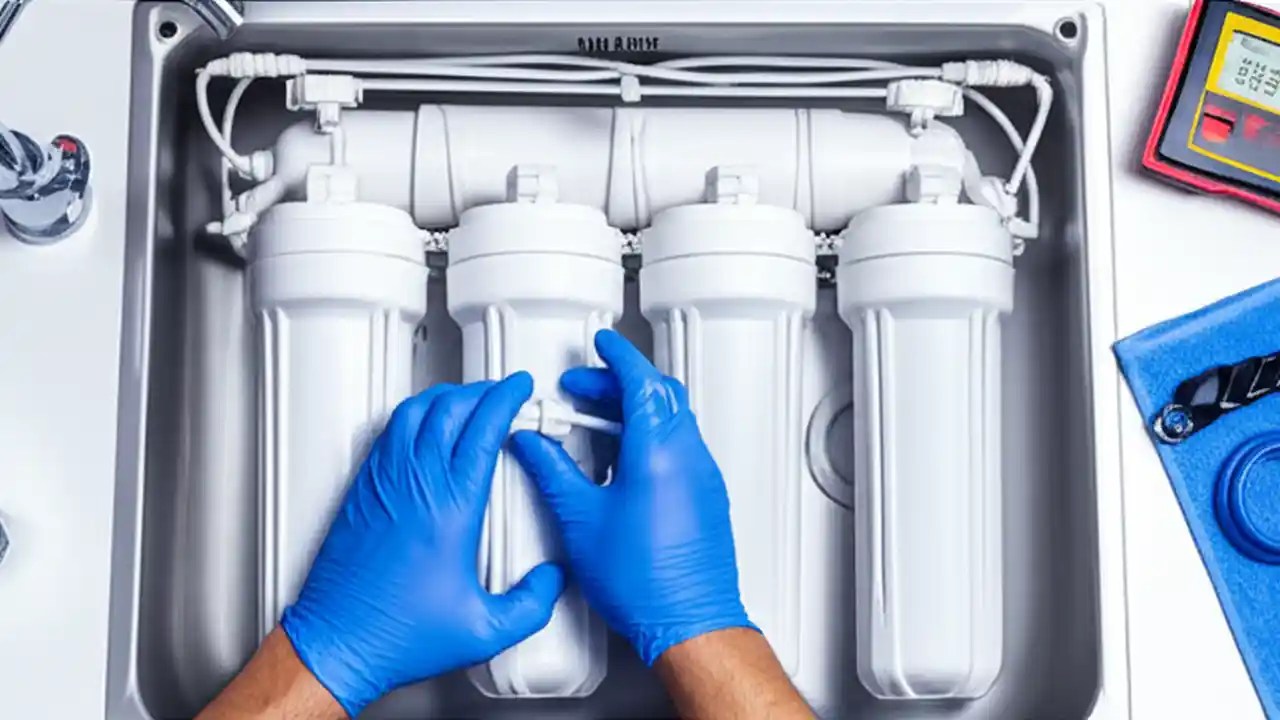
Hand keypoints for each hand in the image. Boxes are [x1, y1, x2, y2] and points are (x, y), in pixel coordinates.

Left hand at [280, 374, 564, 716]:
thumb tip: (552, 580)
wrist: (338, 643)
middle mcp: (416, 484)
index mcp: (451, 506)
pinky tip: (424, 424)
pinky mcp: (364, 491)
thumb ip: (531, 605)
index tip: (520, 389)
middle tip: (503, 394)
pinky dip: (414, 415)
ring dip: (447, 397)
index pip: (483, 427)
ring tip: (468, 400)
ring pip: (416, 412)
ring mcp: (385, 482)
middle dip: (483, 391)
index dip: (506, 398)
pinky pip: (390, 433)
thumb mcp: (484, 631)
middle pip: (451, 407)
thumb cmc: (397, 634)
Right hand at [510, 329, 754, 665]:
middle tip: (584, 388)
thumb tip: (533, 446)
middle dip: (619, 383)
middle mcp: (688, 456)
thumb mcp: (579, 518)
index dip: (618, 355)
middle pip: (659, 394)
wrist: (688, 621)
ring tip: (594, 424)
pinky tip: (618, 461)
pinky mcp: (706, 497)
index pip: (642, 379)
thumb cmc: (644, 581)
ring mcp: (702, 476)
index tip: (603, 343)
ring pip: (671, 420)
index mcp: (658, 450)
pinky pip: (678, 447)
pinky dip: (649, 437)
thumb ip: (552, 472)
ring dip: (634, 411)